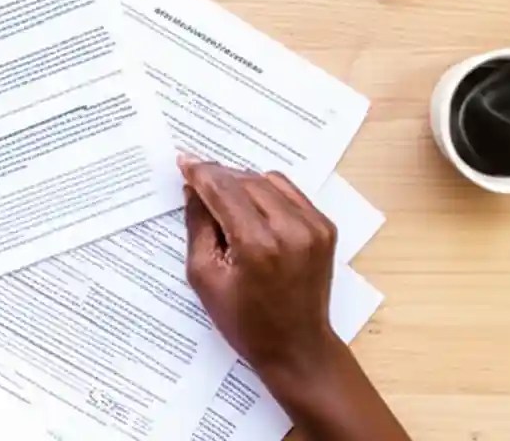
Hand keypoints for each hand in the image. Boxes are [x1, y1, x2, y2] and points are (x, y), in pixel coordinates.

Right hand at [180, 155, 409, 440]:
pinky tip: (252, 207)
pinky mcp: (325, 228)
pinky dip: (267, 192)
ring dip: (243, 182)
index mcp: (257, 245)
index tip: (184, 161)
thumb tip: (193, 189)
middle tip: (198, 181)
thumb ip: (197, 227)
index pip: (224, 190)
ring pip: (269, 181)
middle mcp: (290, 229)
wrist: (297, 347)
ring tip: (224, 198)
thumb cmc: (245, 321)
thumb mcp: (205, 277)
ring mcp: (313, 227)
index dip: (201, 173)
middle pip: (246, 180)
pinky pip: (290, 193)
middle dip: (219, 177)